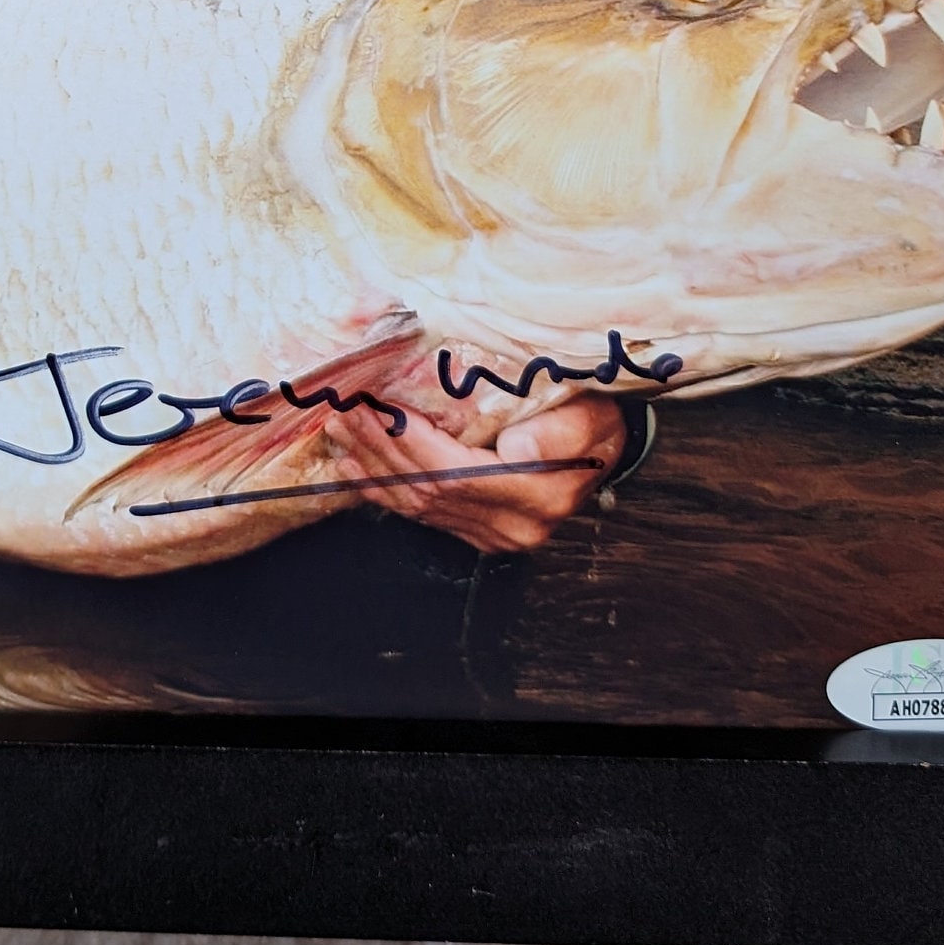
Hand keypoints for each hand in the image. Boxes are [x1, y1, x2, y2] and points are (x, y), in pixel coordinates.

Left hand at [324, 391, 627, 554]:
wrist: (603, 450)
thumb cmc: (595, 421)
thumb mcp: (595, 417)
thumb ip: (563, 431)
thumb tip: (516, 447)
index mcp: (539, 496)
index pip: (459, 473)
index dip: (415, 444)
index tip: (382, 408)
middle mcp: (513, 526)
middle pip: (430, 489)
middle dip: (382, 450)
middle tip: (345, 412)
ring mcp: (493, 536)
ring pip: (418, 504)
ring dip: (374, 467)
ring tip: (341, 432)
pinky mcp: (477, 534)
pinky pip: (421, 516)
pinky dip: (384, 491)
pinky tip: (355, 469)